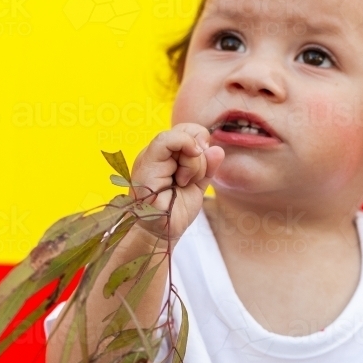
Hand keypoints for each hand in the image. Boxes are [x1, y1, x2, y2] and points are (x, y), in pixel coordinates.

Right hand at [130, 123, 224, 243]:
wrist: (163, 233)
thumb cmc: (177, 210)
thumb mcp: (198, 185)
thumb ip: (207, 167)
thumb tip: (218, 149)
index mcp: (167, 155)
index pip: (187, 131)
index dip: (201, 140)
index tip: (207, 159)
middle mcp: (157, 153)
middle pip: (185, 129)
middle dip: (199, 150)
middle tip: (195, 175)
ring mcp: (149, 157)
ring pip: (179, 137)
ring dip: (192, 162)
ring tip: (183, 183)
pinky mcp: (145, 165)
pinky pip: (166, 141)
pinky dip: (182, 152)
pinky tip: (183, 177)